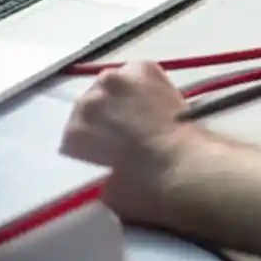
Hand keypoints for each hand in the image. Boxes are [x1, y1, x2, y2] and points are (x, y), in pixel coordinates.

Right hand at [60, 62, 202, 224]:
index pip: (73, 135)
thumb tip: (110, 171)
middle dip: (104, 119)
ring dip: (120, 98)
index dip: (91, 145)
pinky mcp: (144, 68)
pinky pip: (136, 73)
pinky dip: (143, 84)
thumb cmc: (146, 187)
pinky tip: (156, 101)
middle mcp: (89, 99)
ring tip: (142, 115)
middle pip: (90, 106)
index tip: (106, 153)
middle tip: (126, 135)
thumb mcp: (110, 192)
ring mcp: (117, 78)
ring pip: (111, 86)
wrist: (186, 166)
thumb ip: (100, 176)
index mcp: (74, 132)